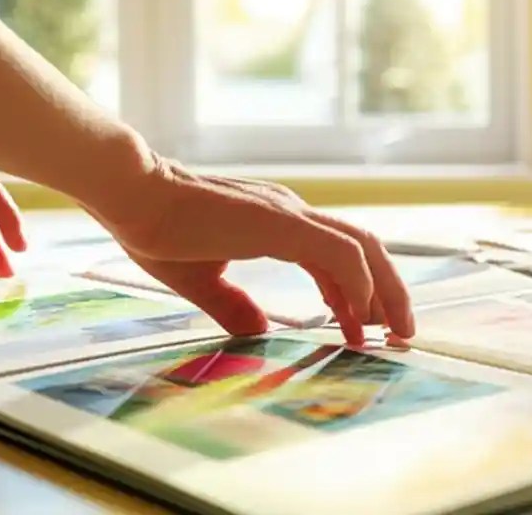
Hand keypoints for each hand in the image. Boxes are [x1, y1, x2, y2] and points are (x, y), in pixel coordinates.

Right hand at [85, 157, 413, 343]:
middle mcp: (292, 213)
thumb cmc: (157, 230)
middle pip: (363, 249)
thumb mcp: (202, 280)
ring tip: (394, 332)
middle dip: (388, 292)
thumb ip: (232, 305)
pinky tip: (359, 313)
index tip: (365, 330)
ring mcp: (289, 214)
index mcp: (277, 223)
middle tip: (399, 335)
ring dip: (385, 290)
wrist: (132, 196)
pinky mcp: (280, 222)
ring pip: (362, 248)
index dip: (357, 294)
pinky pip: (338, 251)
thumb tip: (257, 331)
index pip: (337, 257)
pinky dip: (357, 281)